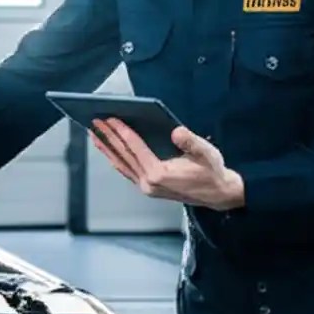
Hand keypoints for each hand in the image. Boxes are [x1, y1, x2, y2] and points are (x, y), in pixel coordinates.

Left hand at [89, 118, 244, 210]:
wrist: (218, 195)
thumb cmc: (212, 172)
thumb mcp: (206, 153)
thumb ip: (191, 142)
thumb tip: (176, 131)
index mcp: (160, 173)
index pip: (135, 148)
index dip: (121, 131)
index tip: (110, 118)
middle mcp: (149, 183)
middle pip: (124, 155)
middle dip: (108, 137)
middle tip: (95, 121)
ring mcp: (147, 188)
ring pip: (122, 165)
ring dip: (108, 149)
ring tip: (95, 134)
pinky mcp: (149, 189)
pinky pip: (128, 172)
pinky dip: (117, 160)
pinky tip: (110, 152)